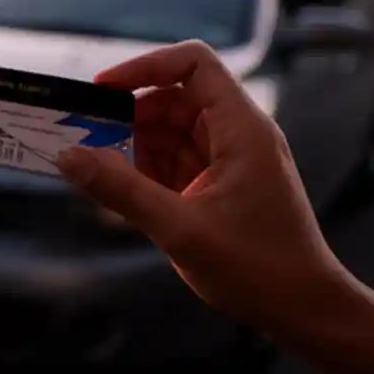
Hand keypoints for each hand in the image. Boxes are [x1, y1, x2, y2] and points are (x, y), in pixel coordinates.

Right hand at [55, 40, 346, 329]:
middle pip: (174, 97)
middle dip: (128, 114)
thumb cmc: (258, 268)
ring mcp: (229, 160)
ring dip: (133, 144)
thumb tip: (68, 156)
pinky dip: (145, 169)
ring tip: (96, 169)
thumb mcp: (180, 228)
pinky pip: (175, 161)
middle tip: (83, 136)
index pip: (193, 64)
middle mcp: (237, 134)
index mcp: (241, 128)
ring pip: (171, 131)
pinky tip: (121, 190)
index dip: (145, 66)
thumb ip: (121, 190)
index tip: (102, 89)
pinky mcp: (219, 185)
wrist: (304, 309)